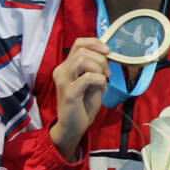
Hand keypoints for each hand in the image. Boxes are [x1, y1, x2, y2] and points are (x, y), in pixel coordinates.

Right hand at [49, 37, 109, 159]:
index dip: (95, 43)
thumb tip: (107, 54)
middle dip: (101, 59)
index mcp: (67, 66)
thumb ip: (95, 67)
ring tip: (104, 80)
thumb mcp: (92, 81)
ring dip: (99, 68)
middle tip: (108, 74)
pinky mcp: (69, 92)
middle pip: (82, 50)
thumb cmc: (83, 104)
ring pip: (82, 59)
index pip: (79, 43)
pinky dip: (99, 80)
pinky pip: (87, 77)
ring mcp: (63, 80)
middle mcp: (62, 70)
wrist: (74, 126)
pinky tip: (102, 88)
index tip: (108, 51)